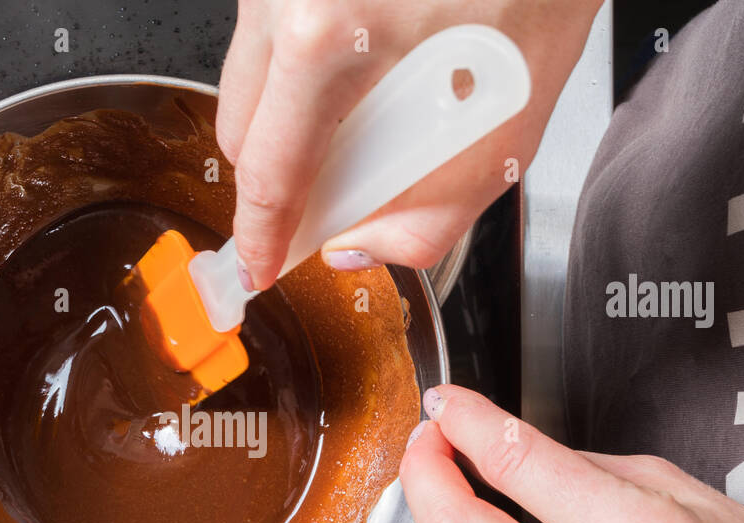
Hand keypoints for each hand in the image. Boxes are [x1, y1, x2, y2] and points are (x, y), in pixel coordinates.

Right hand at [217, 0, 602, 289]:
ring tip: (370, 110)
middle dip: (277, 176)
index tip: (260, 266)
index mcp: (327, 37)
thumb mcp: (503, 133)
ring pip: (249, 80)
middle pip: (240, 130)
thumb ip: (428, 218)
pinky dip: (305, 68)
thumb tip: (359, 247)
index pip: (268, 172)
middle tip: (333, 195)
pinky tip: (369, 63)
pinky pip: (271, 35)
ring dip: (290, 116)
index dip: (261, 236)